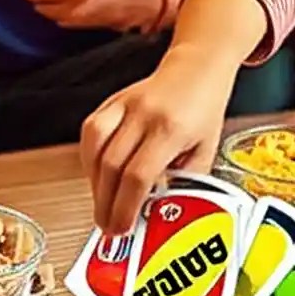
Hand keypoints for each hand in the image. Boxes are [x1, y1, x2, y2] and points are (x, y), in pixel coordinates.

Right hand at [81, 48, 236, 234]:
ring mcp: (124, 105)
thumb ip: (186, 182)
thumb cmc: (203, 108)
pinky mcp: (112, 101)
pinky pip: (90, 132)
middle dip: (106, 203)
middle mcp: (144, 115)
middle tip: (107, 225)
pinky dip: (88, 159)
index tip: (122, 227)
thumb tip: (164, 212)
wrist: (197, 68)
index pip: (139, 176)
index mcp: (172, 129)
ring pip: (94, 148)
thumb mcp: (206, 150)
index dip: (125, 207)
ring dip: (94, 183)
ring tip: (101, 203)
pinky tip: (97, 175)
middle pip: (112, 167)